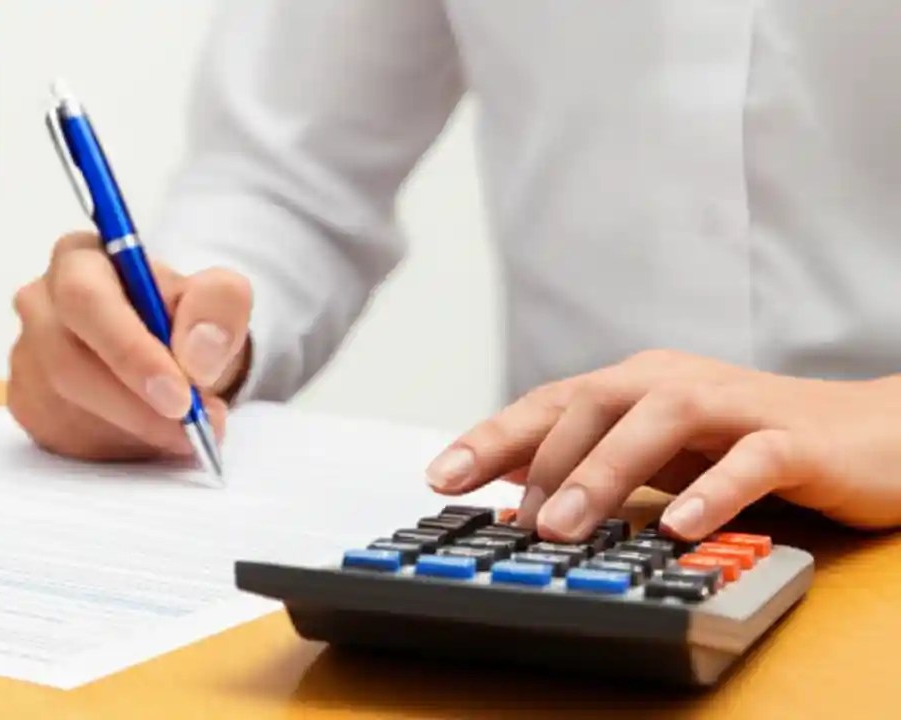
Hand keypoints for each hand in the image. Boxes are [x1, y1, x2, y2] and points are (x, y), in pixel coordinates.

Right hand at [8, 231, 252, 460]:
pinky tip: (153, 436)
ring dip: (136, 431)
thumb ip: (218, 307)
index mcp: (78, 260)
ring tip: (189, 431)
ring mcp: (27, 358)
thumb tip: (197, 354)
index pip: (85, 300)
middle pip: (68, 363)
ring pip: (69, 409)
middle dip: (137, 407)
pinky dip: (120, 446)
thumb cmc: (183, 318)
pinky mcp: (29, 405)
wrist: (170, 353)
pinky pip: (67, 439)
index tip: (180, 395)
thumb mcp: (219, 297)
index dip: (130, 351)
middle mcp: (40, 305)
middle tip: (194, 428)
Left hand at [425, 349, 900, 540]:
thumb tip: (515, 490)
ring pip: (658, 422)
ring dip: (604, 473)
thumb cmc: (750, 443)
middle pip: (592, 403)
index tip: (438, 477)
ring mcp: (733, 407)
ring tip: (566, 526)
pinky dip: (712, 492)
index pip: (548, 404)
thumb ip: (595, 462)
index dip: (490, 438)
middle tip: (511, 520)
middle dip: (540, 459)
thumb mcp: (659, 454)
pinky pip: (747, 460)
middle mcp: (675, 384)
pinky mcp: (791, 440)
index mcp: (636, 386)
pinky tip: (678, 527)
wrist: (873, 434)